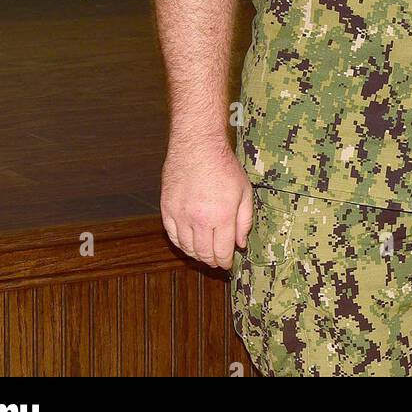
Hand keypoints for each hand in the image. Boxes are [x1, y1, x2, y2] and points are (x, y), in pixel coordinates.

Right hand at [161, 140, 251, 269]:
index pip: (222, 251)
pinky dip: (181, 244)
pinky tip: (189, 243)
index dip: (225, 262)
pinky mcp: (167, 209)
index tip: (228, 264)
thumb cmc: (224, 167)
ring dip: (196, 254)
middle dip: (212, 261)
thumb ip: (244, 221)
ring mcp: (180, 215)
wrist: (197, 147)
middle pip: (203, 253)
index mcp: (221, 216)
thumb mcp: (245, 192)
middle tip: (217, 262)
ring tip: (205, 254)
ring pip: (186, 247)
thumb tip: (240, 243)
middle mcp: (199, 219)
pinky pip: (172, 235)